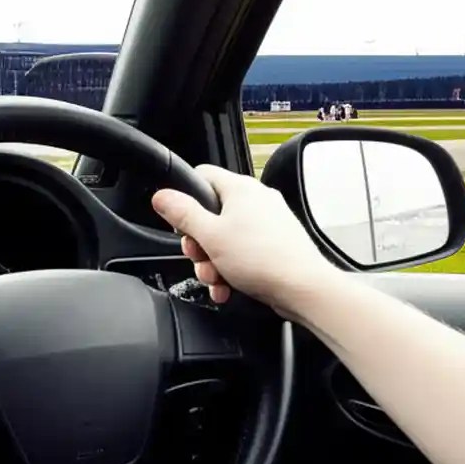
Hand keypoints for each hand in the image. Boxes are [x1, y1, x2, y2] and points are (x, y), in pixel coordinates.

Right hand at [151, 165, 338, 315]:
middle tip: (200, 258)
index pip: (203, 176)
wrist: (302, 287)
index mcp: (240, 189)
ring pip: (225, 238)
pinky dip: (231, 269)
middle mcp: (256, 200)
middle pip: (211, 214)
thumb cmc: (262, 259)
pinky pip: (243, 252)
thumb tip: (162, 196)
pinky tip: (227, 287)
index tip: (180, 223)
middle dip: (199, 243)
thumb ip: (182, 214)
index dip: (185, 199)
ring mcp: (268, 223)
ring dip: (213, 262)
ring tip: (216, 279)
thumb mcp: (210, 236)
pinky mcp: (275, 244)